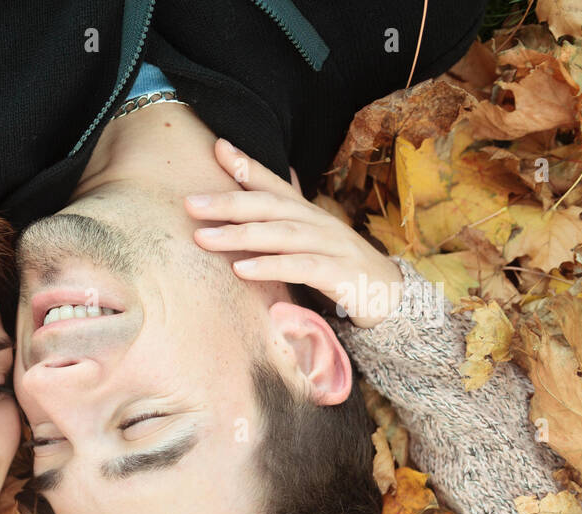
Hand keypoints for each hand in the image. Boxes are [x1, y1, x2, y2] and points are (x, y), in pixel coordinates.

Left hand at [185, 138, 402, 327]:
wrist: (392, 298)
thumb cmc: (340, 269)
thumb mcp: (308, 242)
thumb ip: (285, 222)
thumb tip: (266, 194)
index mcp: (308, 214)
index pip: (275, 185)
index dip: (248, 165)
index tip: (217, 147)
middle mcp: (318, 223)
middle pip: (271, 206)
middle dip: (229, 203)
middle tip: (190, 203)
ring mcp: (331, 246)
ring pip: (282, 234)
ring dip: (241, 235)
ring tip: (204, 238)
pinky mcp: (340, 274)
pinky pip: (302, 268)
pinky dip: (271, 267)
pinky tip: (242, 269)